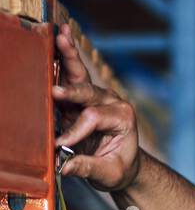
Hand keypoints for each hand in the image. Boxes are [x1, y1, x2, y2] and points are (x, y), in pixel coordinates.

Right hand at [52, 22, 140, 189]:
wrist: (124, 165)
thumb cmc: (119, 169)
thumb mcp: (110, 174)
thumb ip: (88, 168)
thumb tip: (65, 166)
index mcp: (123, 117)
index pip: (93, 118)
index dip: (75, 131)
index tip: (60, 145)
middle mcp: (112, 101)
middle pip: (89, 90)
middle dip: (71, 91)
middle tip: (55, 92)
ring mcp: (97, 95)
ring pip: (81, 75)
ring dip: (69, 55)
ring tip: (60, 35)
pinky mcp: (83, 97)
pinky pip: (71, 75)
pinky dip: (62, 58)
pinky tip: (57, 37)